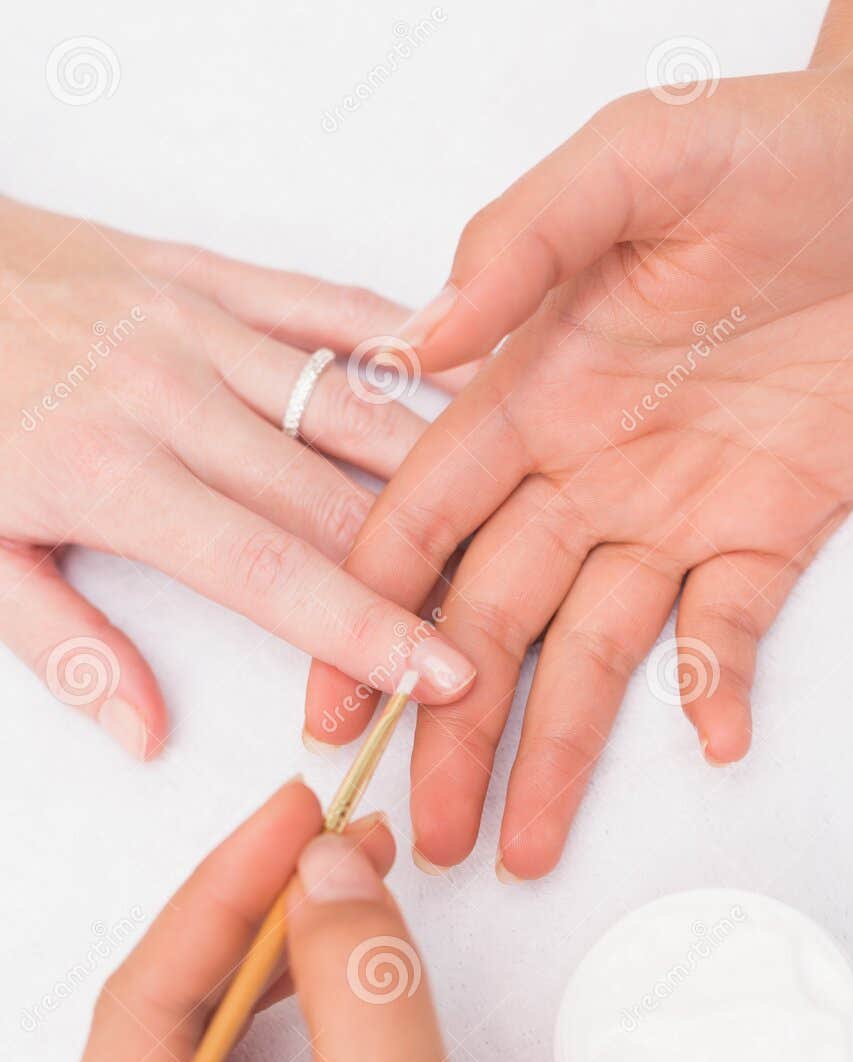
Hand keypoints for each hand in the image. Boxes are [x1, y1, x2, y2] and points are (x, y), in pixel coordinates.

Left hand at [0, 198, 474, 757]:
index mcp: (109, 474)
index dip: (366, 628)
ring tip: (524, 520)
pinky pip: (326, 304)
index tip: (442, 675)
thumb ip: (65, 645)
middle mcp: (170, 393)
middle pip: (333, 497)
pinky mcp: (206, 274)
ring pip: (354, 401)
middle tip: (506, 623)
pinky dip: (407, 343)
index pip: (268, 568)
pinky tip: (473, 378)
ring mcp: (196, 324)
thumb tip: (147, 732)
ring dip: (445, 466)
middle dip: (431, 568)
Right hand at [309, 60, 852, 877]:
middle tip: (428, 823)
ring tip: (519, 844)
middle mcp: (588, 467)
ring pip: (593, 653)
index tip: (335, 699)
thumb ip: (527, 240)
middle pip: (496, 620)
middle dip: (452, 724)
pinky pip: (729, 630)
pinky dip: (717, 687)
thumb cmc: (785, 149)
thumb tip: (419, 339)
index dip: (372, 609)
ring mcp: (676, 508)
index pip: (428, 520)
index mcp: (536, 391)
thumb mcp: (644, 161)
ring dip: (555, 749)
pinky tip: (707, 741)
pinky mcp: (767, 529)